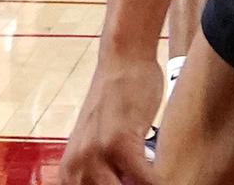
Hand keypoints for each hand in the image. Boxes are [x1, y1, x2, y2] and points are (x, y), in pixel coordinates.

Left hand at [59, 49, 164, 184]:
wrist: (121, 60)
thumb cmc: (117, 103)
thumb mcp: (99, 146)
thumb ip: (103, 175)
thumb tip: (124, 184)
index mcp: (69, 174)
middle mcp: (75, 168)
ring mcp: (94, 155)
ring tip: (162, 183)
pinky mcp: (116, 142)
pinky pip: (144, 181)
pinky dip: (158, 184)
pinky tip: (165, 180)